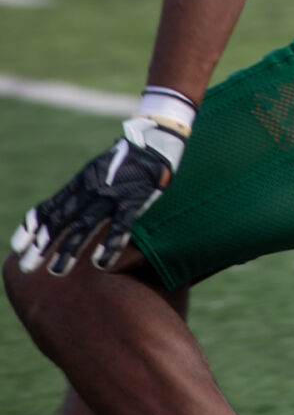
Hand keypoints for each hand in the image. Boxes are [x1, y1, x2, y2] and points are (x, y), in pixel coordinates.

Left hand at [10, 117, 184, 275]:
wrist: (155, 143)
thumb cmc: (124, 162)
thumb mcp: (96, 172)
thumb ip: (81, 191)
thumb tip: (59, 214)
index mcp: (80, 182)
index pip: (50, 207)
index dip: (32, 227)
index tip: (17, 247)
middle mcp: (91, 188)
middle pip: (61, 220)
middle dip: (43, 244)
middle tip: (28, 267)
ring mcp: (111, 195)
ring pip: (85, 225)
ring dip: (69, 249)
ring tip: (57, 271)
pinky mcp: (133, 200)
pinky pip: (119, 226)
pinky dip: (109, 244)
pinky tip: (99, 262)